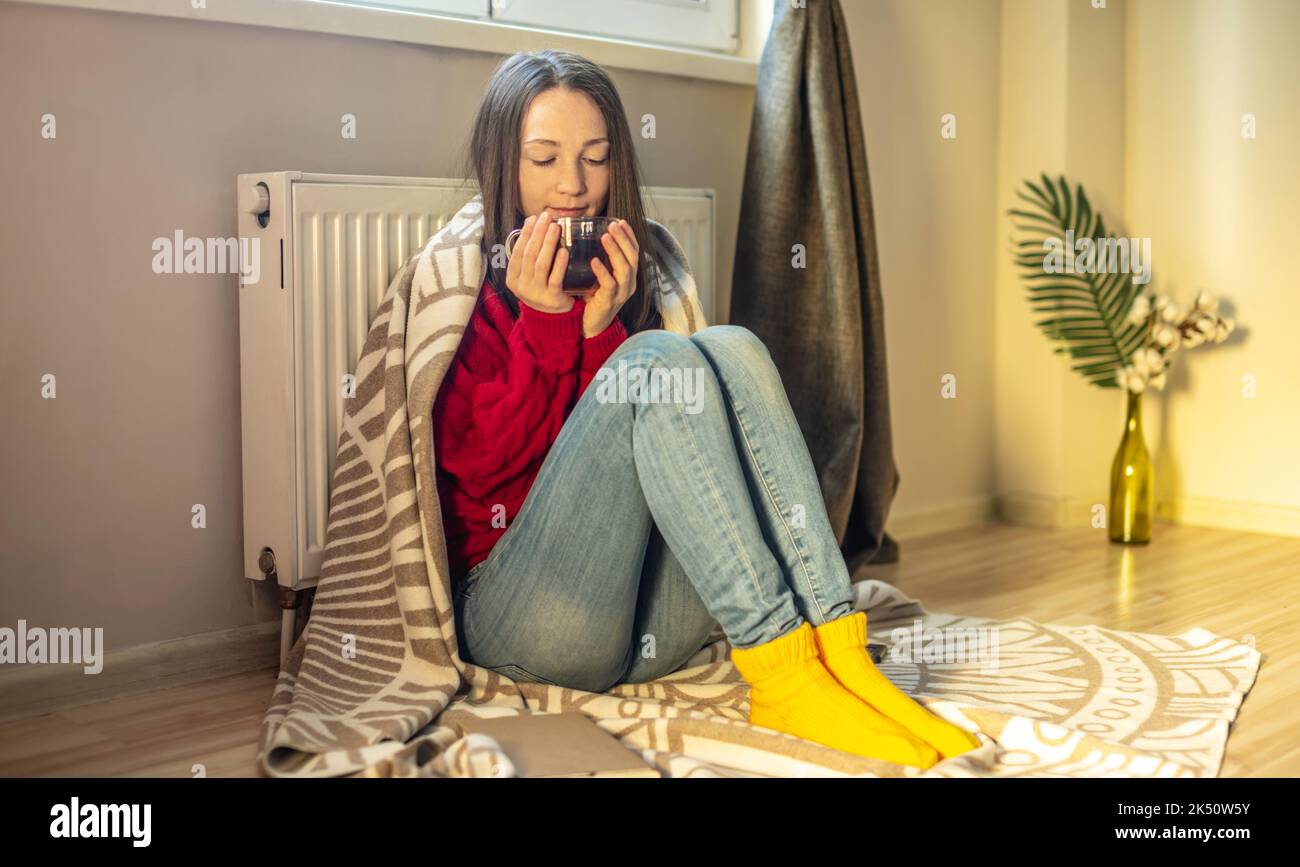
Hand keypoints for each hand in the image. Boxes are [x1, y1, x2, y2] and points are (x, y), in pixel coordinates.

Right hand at [506, 211, 575, 313]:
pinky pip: (555, 278)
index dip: (525, 234)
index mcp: (512, 278)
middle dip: (538, 233)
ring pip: (541, 264)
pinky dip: (559, 263)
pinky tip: (564, 250)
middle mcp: (522, 286)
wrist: (552, 318)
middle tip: (547, 217)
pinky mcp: (552, 299)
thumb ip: (528, 255)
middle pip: (529, 255)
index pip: (518, 252)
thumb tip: (532, 224)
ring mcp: (536, 293)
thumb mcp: (528, 275)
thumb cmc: (541, 288)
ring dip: (548, 243)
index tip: (533, 218)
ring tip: (556, 227)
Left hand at [577, 219, 638, 337]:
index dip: (629, 236)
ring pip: (624, 269)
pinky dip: (603, 271)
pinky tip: (594, 261)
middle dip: (624, 239)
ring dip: (615, 251)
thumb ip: (598, 259)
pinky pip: (609, 284)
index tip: (620, 221)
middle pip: (632, 257)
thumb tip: (583, 236)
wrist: (591, 325)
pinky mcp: (610, 301)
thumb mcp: (599, 276)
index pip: (634, 251)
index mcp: (628, 275)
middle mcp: (629, 283)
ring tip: (605, 237)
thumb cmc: (593, 298)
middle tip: (613, 225)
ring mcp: (621, 292)